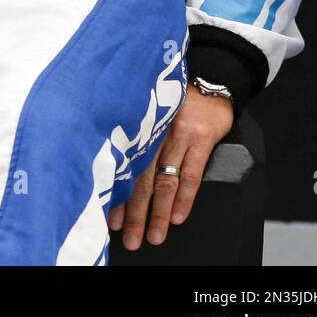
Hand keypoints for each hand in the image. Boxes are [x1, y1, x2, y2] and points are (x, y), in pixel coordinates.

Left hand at [109, 87, 234, 249]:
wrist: (209, 79)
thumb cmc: (175, 97)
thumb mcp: (149, 110)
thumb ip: (137, 135)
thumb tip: (118, 168)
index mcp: (138, 126)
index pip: (123, 167)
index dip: (115, 194)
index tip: (107, 218)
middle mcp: (154, 131)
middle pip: (142, 179)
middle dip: (134, 212)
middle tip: (129, 238)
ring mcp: (178, 134)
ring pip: (165, 180)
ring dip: (159, 213)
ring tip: (154, 236)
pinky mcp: (201, 137)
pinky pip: (192, 173)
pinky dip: (184, 198)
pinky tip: (177, 217)